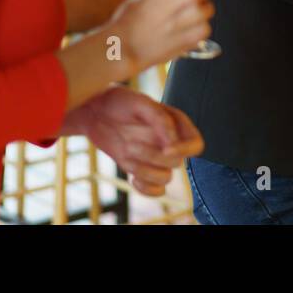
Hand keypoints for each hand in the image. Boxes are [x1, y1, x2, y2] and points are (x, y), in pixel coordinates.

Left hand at [64, 86, 204, 196]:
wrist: (96, 112)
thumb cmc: (120, 102)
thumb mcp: (140, 104)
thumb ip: (160, 119)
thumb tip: (173, 143)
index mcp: (176, 123)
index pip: (196, 144)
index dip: (185, 150)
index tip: (166, 149)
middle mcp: (170, 142)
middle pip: (177, 163)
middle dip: (153, 157)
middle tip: (130, 145)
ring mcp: (156, 158)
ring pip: (166, 179)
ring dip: (145, 172)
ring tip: (126, 154)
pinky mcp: (142, 169)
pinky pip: (155, 190)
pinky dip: (145, 189)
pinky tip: (132, 178)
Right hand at [104, 0, 220, 72]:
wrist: (124, 45)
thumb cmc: (132, 17)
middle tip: (186, 1)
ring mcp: (195, 13)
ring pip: (210, 8)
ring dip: (198, 14)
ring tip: (177, 19)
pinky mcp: (198, 33)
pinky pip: (205, 27)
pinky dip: (195, 31)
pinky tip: (178, 32)